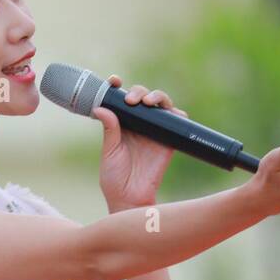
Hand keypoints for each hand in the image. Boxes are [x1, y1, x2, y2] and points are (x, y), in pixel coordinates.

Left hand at [92, 78, 187, 208]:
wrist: (130, 199)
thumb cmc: (114, 179)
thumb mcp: (109, 152)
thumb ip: (110, 130)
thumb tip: (101, 107)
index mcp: (122, 124)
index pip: (121, 100)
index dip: (118, 87)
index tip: (113, 81)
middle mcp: (139, 124)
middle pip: (142, 97)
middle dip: (138, 91)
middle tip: (131, 100)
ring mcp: (155, 131)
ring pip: (161, 104)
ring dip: (156, 96)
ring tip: (147, 102)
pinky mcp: (169, 140)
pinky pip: (178, 121)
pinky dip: (177, 112)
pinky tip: (170, 111)